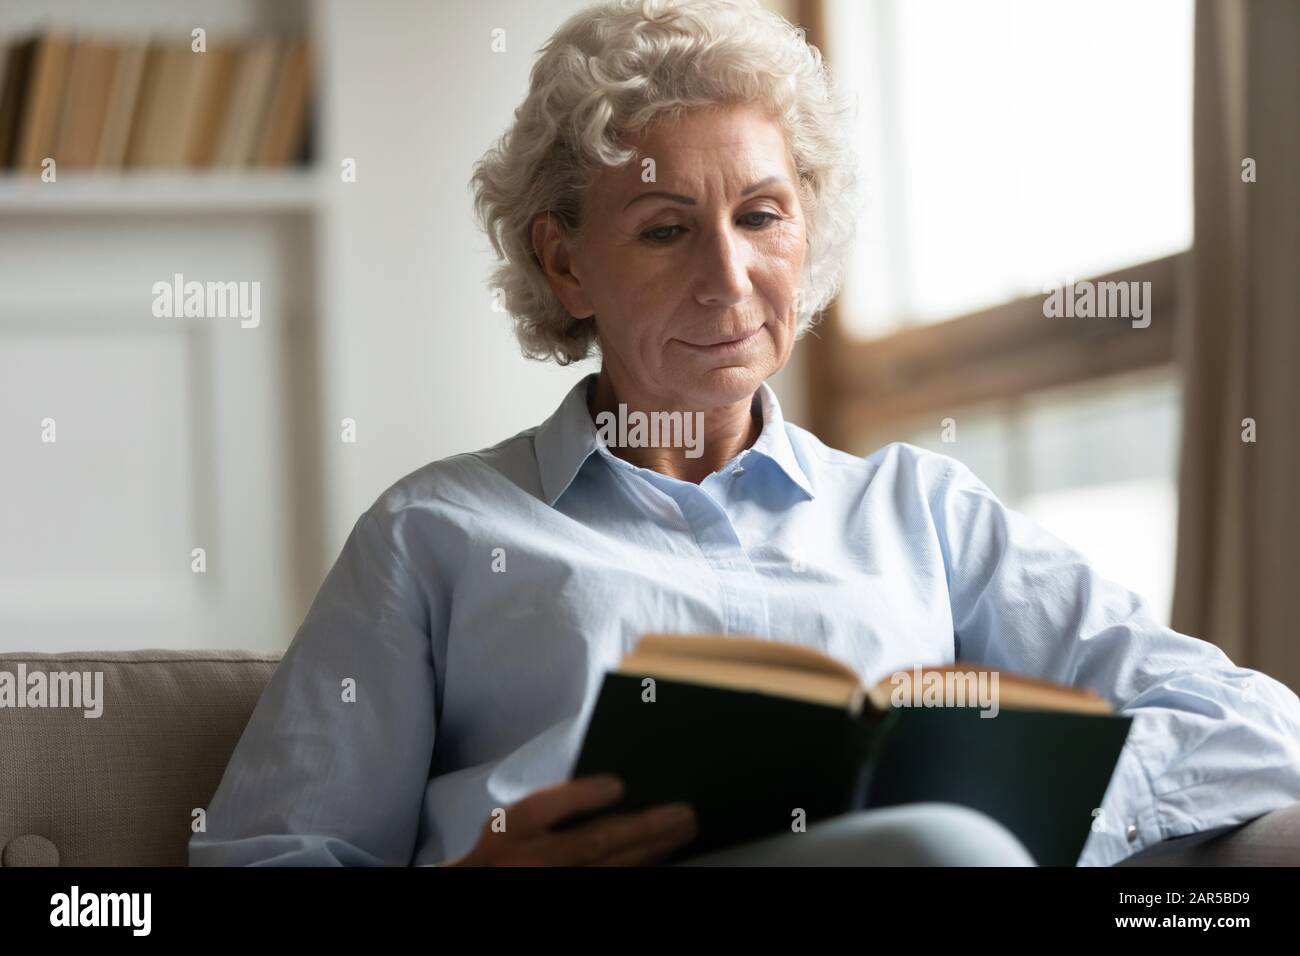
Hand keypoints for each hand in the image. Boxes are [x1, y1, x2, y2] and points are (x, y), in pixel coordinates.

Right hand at [447, 774, 697, 865]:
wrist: (491, 887)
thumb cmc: (508, 851)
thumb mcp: (511, 824)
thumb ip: (548, 808)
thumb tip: (612, 784)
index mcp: (508, 833)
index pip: (539, 811)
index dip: (578, 797)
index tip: (617, 783)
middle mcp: (529, 861)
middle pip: (589, 844)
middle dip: (640, 827)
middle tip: (682, 811)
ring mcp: (554, 883)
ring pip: (610, 870)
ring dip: (651, 850)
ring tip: (683, 829)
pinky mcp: (574, 895)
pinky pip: (613, 883)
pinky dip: (640, 869)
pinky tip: (662, 855)